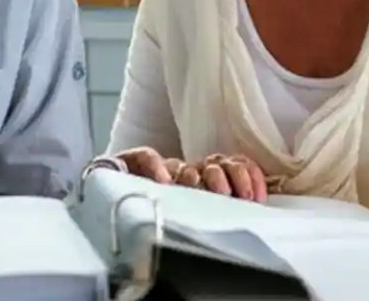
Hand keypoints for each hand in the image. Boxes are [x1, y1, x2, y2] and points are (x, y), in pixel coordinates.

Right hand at [114, 147, 268, 201]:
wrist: (111, 201)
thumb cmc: (160, 211)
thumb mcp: (196, 212)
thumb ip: (222, 210)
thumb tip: (252, 213)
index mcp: (207, 179)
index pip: (235, 167)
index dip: (250, 177)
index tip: (257, 197)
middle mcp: (189, 171)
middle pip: (217, 163)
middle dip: (228, 176)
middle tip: (229, 194)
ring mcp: (165, 169)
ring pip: (187, 164)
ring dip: (198, 174)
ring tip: (200, 186)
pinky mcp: (135, 163)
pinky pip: (146, 157)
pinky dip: (156, 167)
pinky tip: (164, 181)